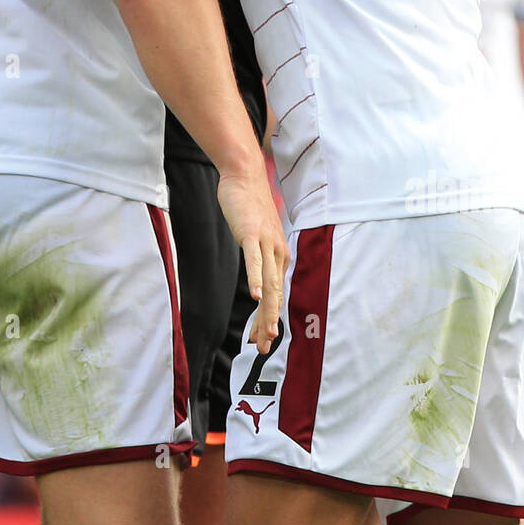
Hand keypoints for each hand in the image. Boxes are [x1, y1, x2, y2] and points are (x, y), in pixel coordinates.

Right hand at [216, 166, 289, 353]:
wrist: (245, 176)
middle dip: (270, 323)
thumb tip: (255, 278)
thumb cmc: (249, 207)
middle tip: (265, 348)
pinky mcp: (252, 234)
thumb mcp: (256, 236)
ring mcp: (266, 243)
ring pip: (269, 282)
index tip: (261, 340)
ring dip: (267, 310)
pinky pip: (253, 260)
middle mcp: (277, 252)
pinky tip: (255, 296)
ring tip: (265, 333)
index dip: (268, 319)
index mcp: (278, 255)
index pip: (276, 294)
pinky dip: (255, 279)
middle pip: (276, 294)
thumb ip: (258, 258)